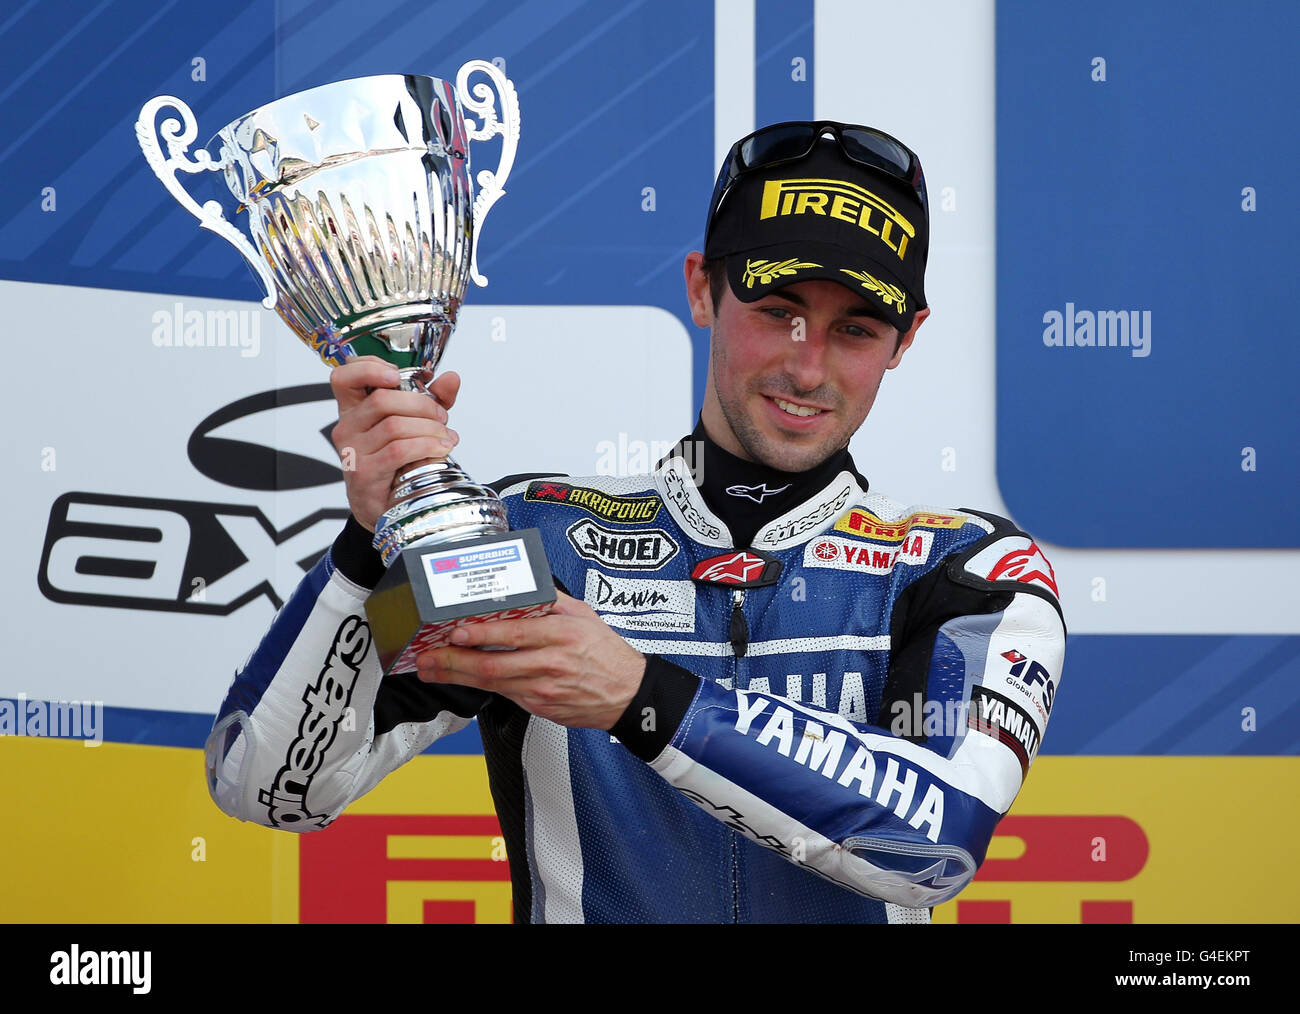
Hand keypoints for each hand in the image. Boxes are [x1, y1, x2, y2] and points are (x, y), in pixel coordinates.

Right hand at [328, 356, 461, 531]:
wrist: (384, 507)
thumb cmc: (396, 463)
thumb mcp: (415, 424)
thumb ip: (432, 400)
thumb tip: (451, 378)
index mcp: (353, 410)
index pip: (344, 376)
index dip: (369, 367)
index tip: (398, 375)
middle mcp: (347, 427)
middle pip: (382, 399)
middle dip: (422, 405)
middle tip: (442, 418)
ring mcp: (352, 451)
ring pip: (394, 426)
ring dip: (429, 429)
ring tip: (446, 437)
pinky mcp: (363, 473)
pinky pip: (399, 451)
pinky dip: (427, 447)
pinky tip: (441, 450)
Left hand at [415, 591, 646, 730]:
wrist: (628, 694)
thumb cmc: (608, 654)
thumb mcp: (585, 615)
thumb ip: (552, 599)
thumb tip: (522, 585)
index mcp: (561, 635)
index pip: (513, 635)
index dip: (481, 635)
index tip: (456, 631)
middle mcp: (549, 664)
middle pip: (492, 666)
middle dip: (453, 661)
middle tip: (428, 656)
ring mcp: (542, 689)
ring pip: (491, 684)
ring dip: (456, 677)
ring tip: (432, 669)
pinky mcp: (539, 706)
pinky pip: (504, 694)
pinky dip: (479, 686)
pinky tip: (462, 678)